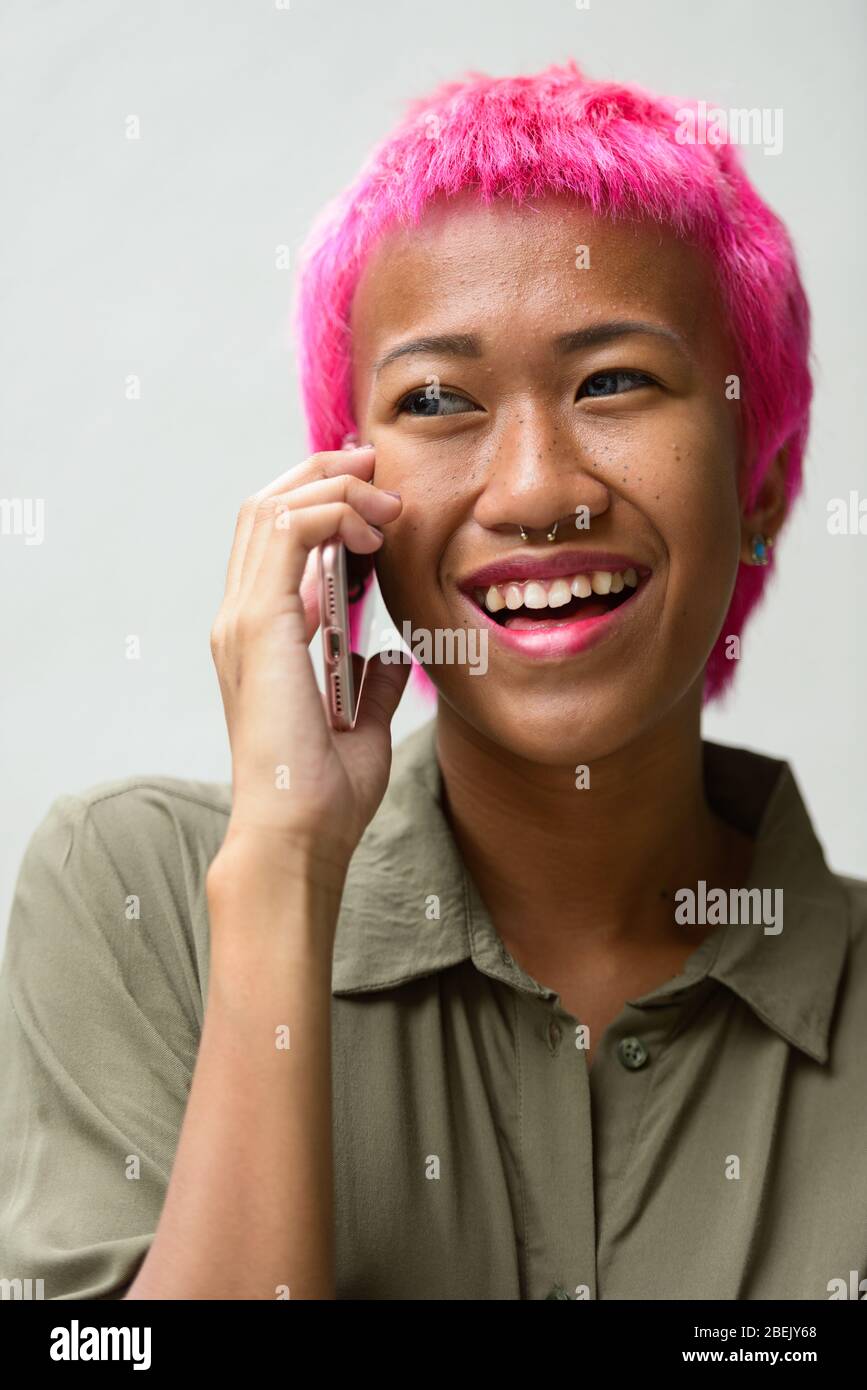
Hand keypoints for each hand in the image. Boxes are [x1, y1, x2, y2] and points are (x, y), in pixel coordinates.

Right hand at [209, 446, 409, 871]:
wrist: (297, 835)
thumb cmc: (324, 795)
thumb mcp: (361, 726)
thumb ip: (372, 684)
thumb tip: (391, 656)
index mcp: (258, 639)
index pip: (272, 539)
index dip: (320, 500)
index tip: (377, 495)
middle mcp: (240, 620)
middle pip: (264, 507)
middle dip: (323, 472)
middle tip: (379, 467)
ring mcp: (243, 619)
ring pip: (272, 507)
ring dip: (333, 487)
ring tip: (384, 498)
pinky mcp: (259, 625)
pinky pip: (289, 531)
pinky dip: (332, 511)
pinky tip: (373, 529)